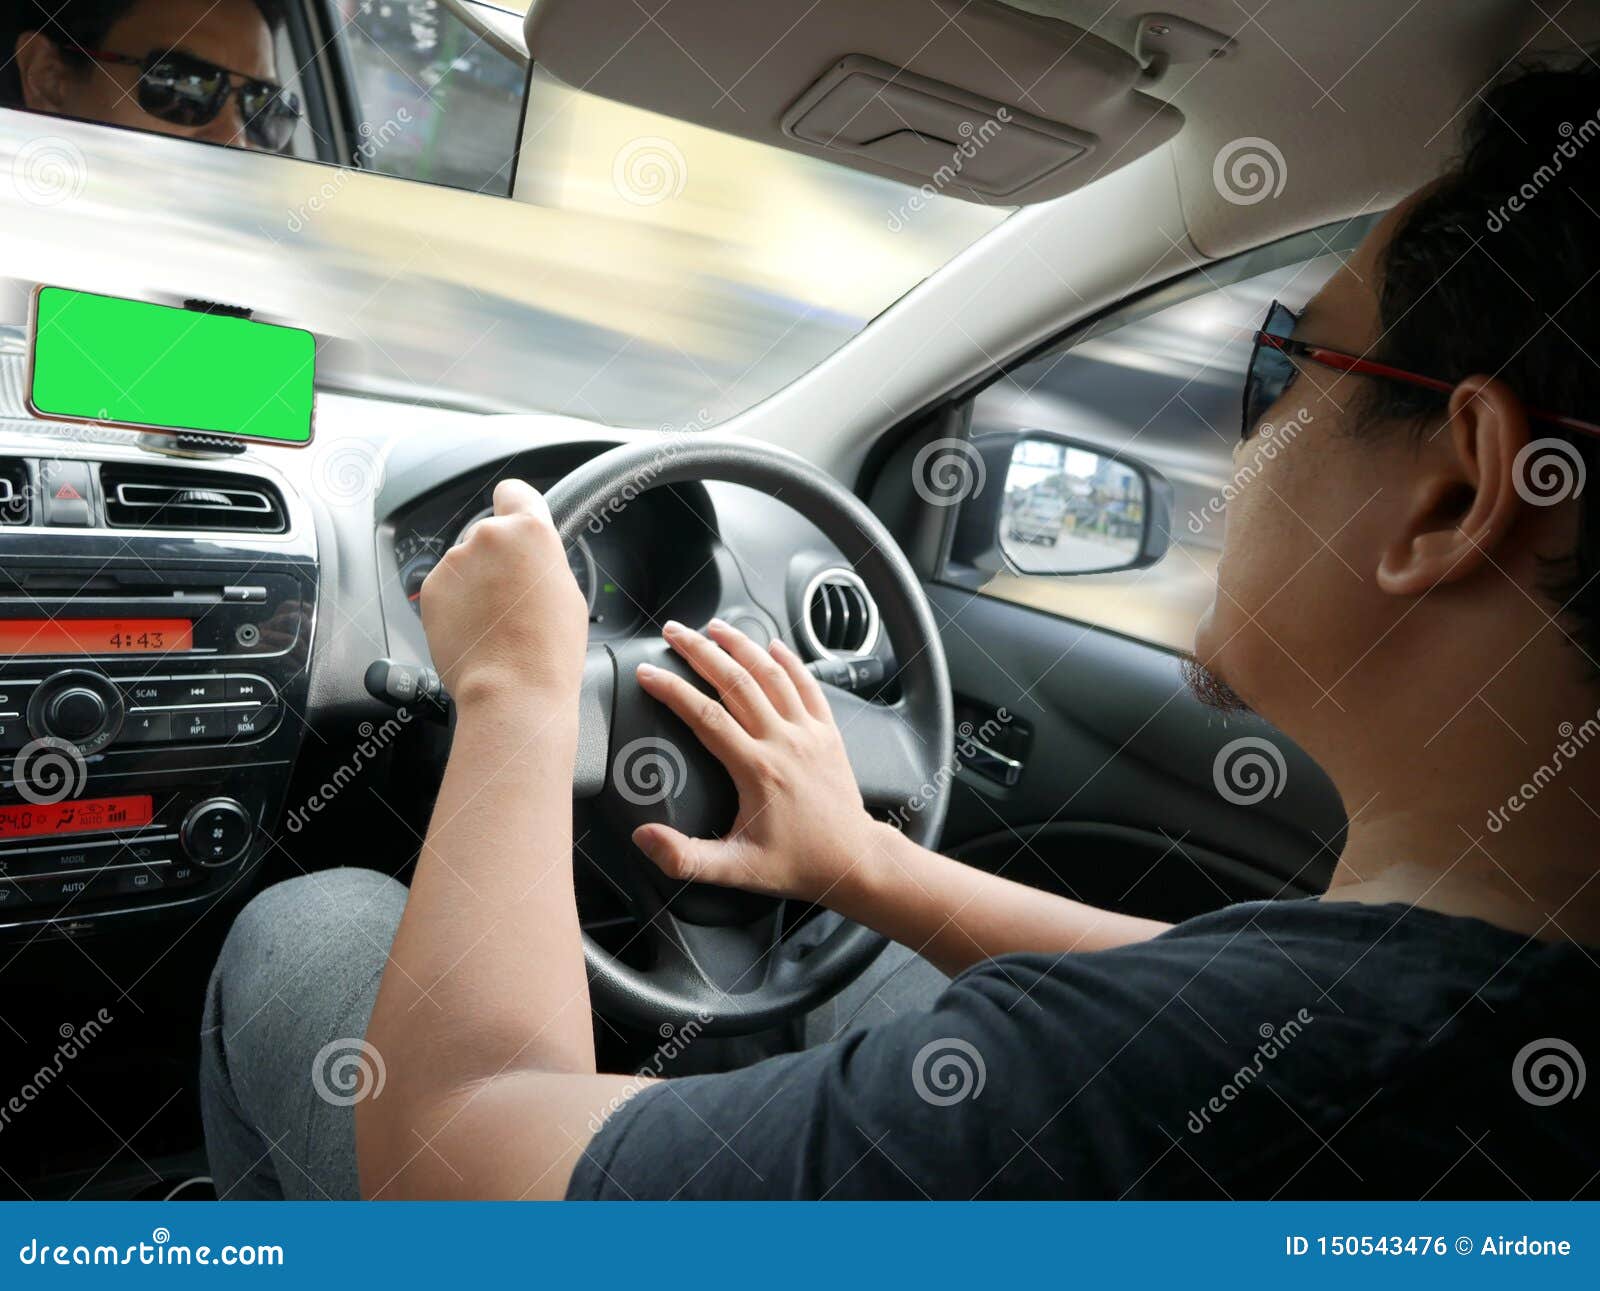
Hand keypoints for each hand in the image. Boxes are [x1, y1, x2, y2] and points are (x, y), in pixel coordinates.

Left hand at [418, 479, 588, 710]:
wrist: (512, 689)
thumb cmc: (548, 650)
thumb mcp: (567, 592)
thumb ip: (542, 561)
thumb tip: (529, 562)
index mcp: (530, 530)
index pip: (513, 491)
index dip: (514, 506)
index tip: (513, 521)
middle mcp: (487, 536)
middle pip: (488, 535)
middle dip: (496, 559)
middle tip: (513, 597)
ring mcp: (455, 562)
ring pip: (465, 565)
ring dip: (474, 584)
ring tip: (494, 623)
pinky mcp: (430, 589)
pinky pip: (445, 589)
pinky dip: (455, 605)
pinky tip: (474, 631)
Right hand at [631, 619, 885, 902]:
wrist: (852, 860)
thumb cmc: (796, 864)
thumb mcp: (735, 870)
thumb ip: (685, 857)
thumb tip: (643, 837)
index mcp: (757, 770)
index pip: (705, 716)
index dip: (672, 690)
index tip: (648, 673)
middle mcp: (784, 742)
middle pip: (737, 682)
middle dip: (701, 650)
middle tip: (674, 632)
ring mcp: (809, 733)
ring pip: (772, 674)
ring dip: (742, 645)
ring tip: (715, 627)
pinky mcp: (828, 733)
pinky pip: (808, 686)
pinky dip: (790, 661)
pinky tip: (773, 645)